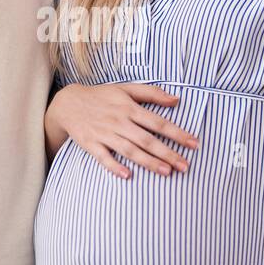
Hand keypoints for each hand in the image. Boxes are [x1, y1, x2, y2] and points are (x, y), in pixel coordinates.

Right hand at [47, 83, 199, 178]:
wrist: (69, 103)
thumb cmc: (102, 96)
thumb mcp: (126, 88)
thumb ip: (152, 93)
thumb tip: (176, 100)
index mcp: (130, 108)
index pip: (159, 122)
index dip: (178, 133)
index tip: (194, 144)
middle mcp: (119, 121)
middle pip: (147, 139)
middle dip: (168, 153)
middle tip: (185, 166)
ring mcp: (105, 134)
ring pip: (130, 150)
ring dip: (148, 162)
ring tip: (167, 172)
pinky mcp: (91, 144)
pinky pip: (104, 157)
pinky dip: (115, 166)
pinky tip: (128, 176)